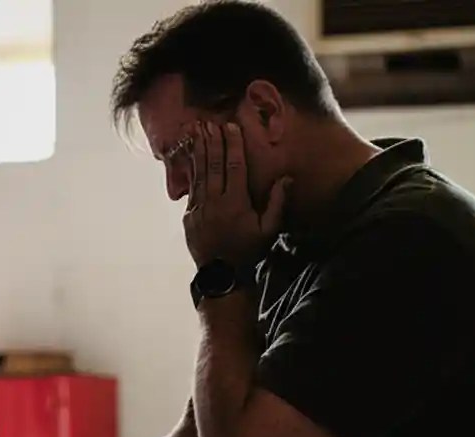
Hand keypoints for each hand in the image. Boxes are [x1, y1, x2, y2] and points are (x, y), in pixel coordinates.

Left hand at [183, 121, 289, 266]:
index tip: (231, 127)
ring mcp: (199, 209)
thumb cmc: (249, 251)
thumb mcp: (269, 230)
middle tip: (209, 122)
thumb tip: (286, 178)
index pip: (234, 167)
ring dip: (198, 151)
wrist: (223, 276)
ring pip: (198, 174)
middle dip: (212, 142)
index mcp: (236, 204)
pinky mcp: (189, 216)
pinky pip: (190, 188)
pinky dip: (190, 170)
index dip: (233, 146)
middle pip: (213, 165)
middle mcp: (215, 203)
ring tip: (196, 131)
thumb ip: (277, 203)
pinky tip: (190, 156)